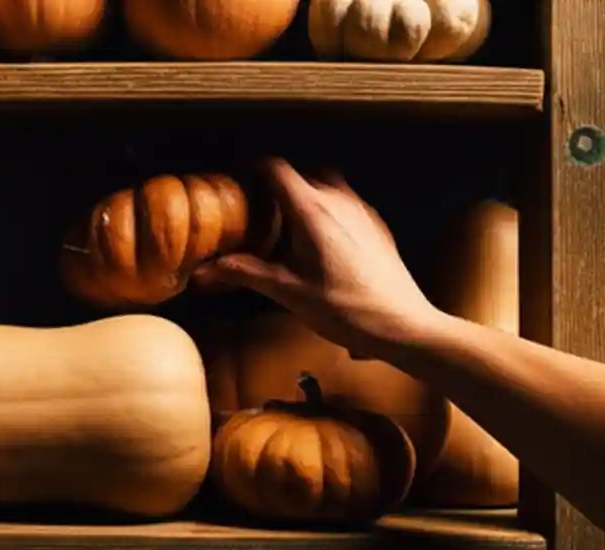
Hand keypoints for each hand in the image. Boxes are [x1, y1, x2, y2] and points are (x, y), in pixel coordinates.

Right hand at [191, 158, 441, 358]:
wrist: (402, 325)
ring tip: (286, 226)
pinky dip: (326, 210)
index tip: (237, 182)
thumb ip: (245, 273)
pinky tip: (318, 243)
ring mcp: (362, 211)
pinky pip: (346, 202)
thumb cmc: (344, 309)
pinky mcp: (376, 226)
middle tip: (258, 209)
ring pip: (327, 185)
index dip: (253, 169)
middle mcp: (340, 200)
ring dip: (304, 196)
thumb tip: (202, 271)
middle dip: (278, 185)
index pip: (277, 169)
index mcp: (313, 211)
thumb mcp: (287, 292)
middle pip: (302, 174)